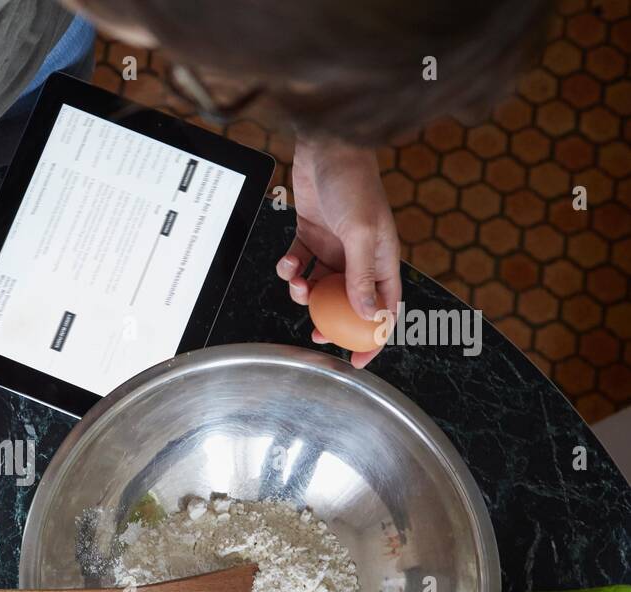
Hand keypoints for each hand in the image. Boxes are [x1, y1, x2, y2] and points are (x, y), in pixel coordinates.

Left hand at [276, 138, 400, 368]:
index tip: (360, 361)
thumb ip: (361, 276)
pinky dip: (291, 269)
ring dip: (305, 293)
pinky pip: (300, 264)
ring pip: (320, 286)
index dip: (375, 337)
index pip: (385, 308)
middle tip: (317, 336)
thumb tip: (367, 314)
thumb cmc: (353, 184)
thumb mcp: (361, 233)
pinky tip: (288, 262)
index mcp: (382, 259)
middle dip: (332, 322)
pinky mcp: (310, 235)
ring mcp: (335, 247)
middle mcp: (360, 257)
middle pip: (349, 302)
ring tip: (297, 286)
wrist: (326, 148)